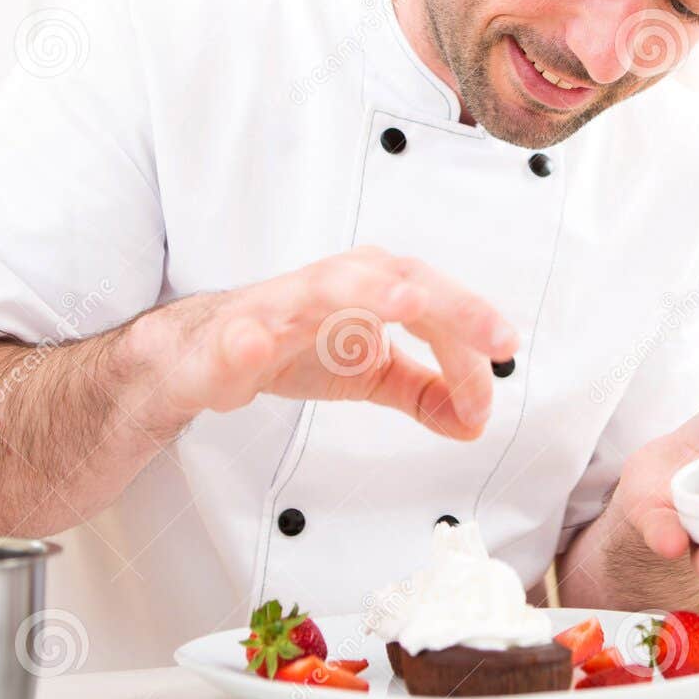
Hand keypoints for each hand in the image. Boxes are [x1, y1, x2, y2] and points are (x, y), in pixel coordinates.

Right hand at [124, 246, 516, 440]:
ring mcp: (280, 307)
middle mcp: (334, 284)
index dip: (471, 345)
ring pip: (323, 287)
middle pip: (399, 279)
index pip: (437, 309)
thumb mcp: (373, 372)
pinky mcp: (229, 338)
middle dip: (451, 304)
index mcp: (373, 286)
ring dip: (366, 290)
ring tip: (406, 303)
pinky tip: (258, 348)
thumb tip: (477, 419)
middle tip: (494, 335)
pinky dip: (247, 340)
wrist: (204, 357)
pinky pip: (237, 336)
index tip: (493, 388)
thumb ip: (426, 391)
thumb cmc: (294, 346)